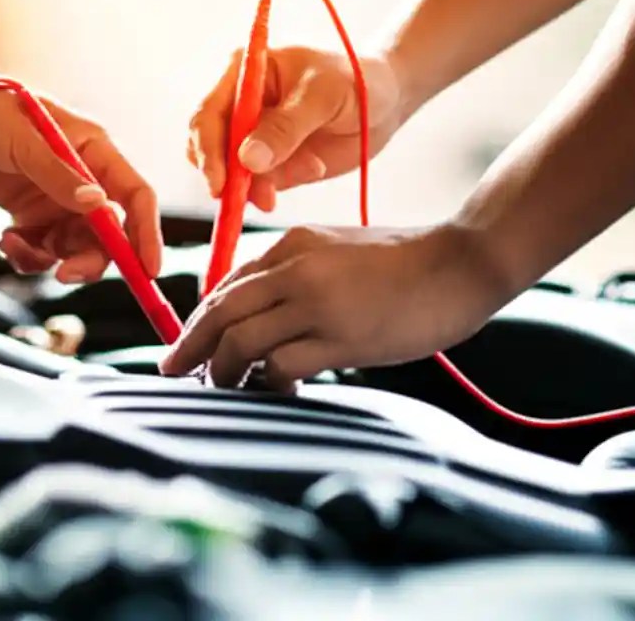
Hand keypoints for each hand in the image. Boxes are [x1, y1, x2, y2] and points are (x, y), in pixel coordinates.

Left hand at [0, 71, 160, 283]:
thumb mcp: (23, 142)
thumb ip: (59, 176)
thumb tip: (99, 207)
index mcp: (95, 150)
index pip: (136, 196)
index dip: (147, 233)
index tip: (148, 269)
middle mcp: (83, 177)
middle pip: (108, 233)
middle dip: (89, 258)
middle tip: (63, 275)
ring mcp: (56, 198)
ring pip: (74, 248)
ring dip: (50, 259)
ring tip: (14, 245)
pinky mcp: (31, 214)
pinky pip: (43, 250)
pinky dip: (28, 255)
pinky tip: (5, 240)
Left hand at [158, 223, 509, 391]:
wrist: (461, 263)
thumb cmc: (405, 262)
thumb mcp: (338, 251)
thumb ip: (297, 273)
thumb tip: (258, 311)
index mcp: (291, 245)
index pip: (225, 285)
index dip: (198, 320)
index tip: (187, 345)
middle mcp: (295, 270)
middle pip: (220, 312)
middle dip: (189, 347)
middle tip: (173, 373)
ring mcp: (317, 303)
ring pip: (240, 341)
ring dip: (222, 371)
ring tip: (224, 388)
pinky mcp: (341, 337)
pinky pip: (281, 364)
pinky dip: (266, 382)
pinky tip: (274, 390)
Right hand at [186, 46, 406, 210]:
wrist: (385, 103)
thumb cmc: (355, 81)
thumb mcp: (323, 96)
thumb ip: (285, 127)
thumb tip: (247, 160)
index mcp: (242, 73)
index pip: (208, 115)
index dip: (208, 151)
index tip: (220, 182)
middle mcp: (238, 105)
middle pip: (208, 148)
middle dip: (228, 176)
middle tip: (257, 195)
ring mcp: (250, 138)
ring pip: (229, 173)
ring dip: (258, 184)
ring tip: (309, 169)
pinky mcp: (267, 164)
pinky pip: (255, 186)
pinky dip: (276, 187)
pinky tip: (314, 168)